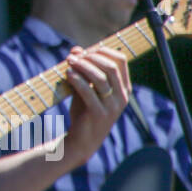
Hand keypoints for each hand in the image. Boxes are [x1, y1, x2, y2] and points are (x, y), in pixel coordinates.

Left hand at [62, 45, 130, 164]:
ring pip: (100, 78)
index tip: (85, 50)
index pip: (121, 60)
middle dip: (90, 57)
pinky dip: (77, 79)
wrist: (81, 141)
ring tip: (68, 62)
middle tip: (73, 56)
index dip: (102, 50)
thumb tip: (75, 50)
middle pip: (110, 67)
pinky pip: (88, 92)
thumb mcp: (85, 88)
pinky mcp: (99, 115)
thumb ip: (83, 69)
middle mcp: (122, 97)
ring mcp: (112, 107)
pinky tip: (67, 73)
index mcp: (124, 88)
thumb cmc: (84, 111)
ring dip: (82, 65)